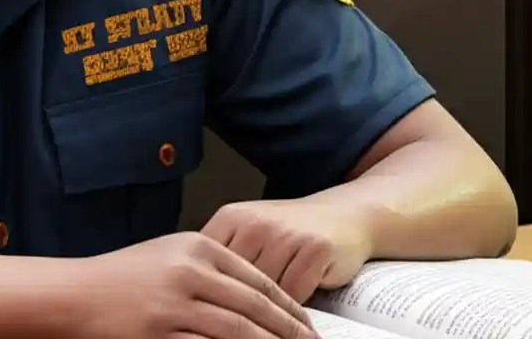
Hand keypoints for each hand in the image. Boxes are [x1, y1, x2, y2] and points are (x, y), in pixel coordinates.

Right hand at [74, 231, 317, 338]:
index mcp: (198, 247)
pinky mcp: (160, 331)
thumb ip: (208, 269)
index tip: (308, 326)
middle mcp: (191, 270)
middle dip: (290, 331)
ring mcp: (176, 302)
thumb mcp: (168, 257)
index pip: (259, 279)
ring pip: (239, 329)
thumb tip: (250, 296)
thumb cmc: (118, 279)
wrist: (72, 294)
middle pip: (256, 306)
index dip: (289, 307)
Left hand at [201, 198, 373, 303]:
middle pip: (233, 282)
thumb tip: (188, 296)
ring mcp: (286, 235)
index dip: (205, 292)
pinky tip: (293, 309)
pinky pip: (295, 294)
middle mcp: (256, 223)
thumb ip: (221, 258)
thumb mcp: (247, 234)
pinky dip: (293, 306)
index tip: (203, 311)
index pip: (204, 266)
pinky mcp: (316, 249)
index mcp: (230, 217)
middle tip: (237, 315)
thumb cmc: (290, 232)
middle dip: (235, 304)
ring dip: (266, 309)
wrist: (343, 215)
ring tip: (267, 315)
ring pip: (263, 293)